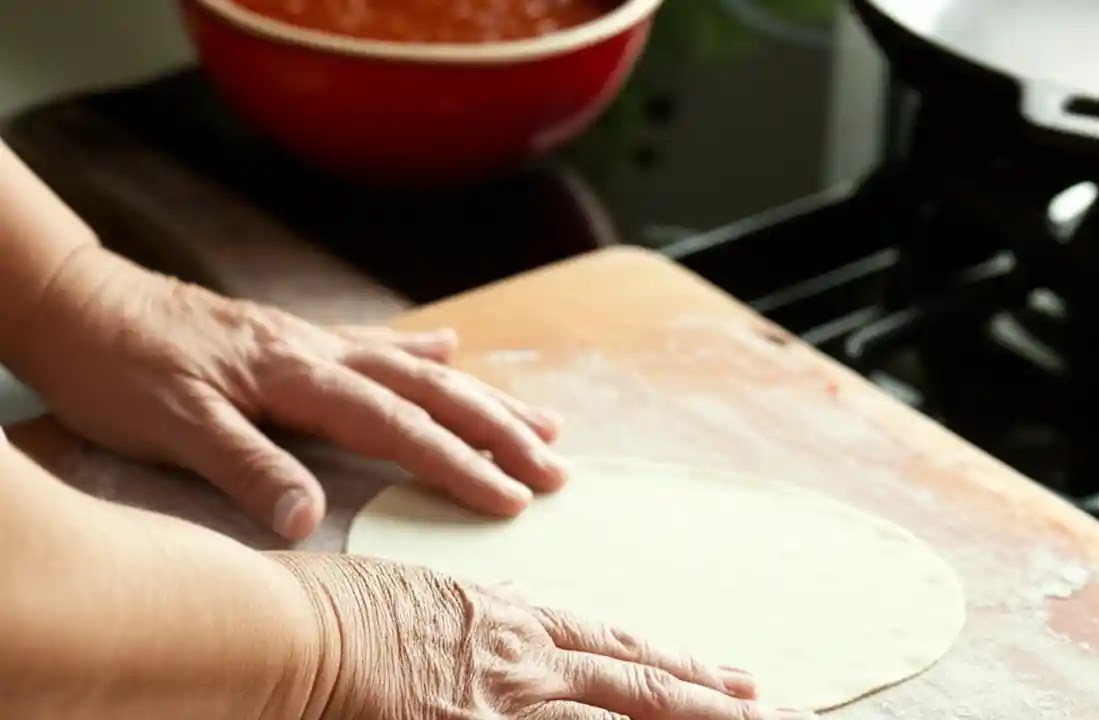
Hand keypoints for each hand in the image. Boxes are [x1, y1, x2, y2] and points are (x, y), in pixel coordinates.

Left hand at [3, 247, 567, 538]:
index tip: (514, 496)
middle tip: (557, 465)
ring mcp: (314, 340)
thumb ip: (245, 467)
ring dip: (484, 395)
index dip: (460, 463)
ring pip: (419, 368)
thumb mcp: (169, 425)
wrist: (79, 299)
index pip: (399, 426)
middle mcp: (321, 352)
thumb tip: (311, 520)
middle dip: (499, 430)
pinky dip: (424, 352)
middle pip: (432, 392)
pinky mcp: (297, 336)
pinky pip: (379, 343)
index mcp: (298, 376)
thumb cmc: (117, 366)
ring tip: (543, 418)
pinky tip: (454, 350)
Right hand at [276, 553, 808, 719]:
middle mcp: (523, 662)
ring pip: (623, 719)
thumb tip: (500, 651)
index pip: (612, 646)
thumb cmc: (323, 610)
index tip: (724, 674)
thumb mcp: (410, 608)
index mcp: (505, 621)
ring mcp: (505, 706)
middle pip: (637, 684)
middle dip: (711, 699)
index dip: (674, 663)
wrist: (280, 628)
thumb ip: (467, 636)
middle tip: (773, 705)